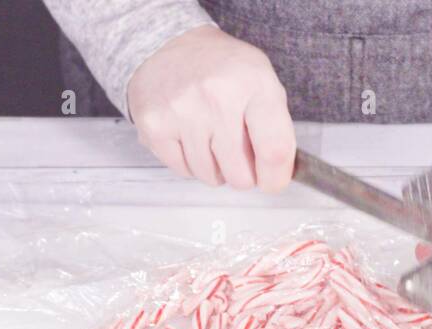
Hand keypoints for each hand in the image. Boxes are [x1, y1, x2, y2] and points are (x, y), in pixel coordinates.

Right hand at [127, 26, 295, 191]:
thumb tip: (277, 176)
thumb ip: (276, 128)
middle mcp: (217, 97)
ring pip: (210, 176)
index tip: (272, 181)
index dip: (275, 178)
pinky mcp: (155, 126)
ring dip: (215, 168)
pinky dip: (190, 163)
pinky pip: (183, 170)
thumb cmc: (222, 70)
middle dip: (243, 173)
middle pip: (240, 175)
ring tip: (211, 139)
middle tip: (237, 153)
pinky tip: (190, 137)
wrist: (166, 45)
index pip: (274, 150)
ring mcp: (182, 112)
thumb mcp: (262, 81)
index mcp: (254, 84)